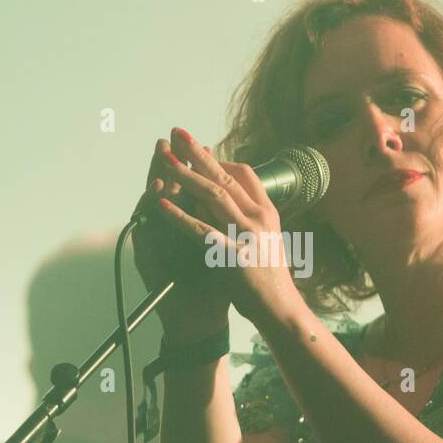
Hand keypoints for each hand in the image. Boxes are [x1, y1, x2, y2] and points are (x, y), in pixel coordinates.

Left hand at [135, 127, 304, 328]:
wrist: (280, 309)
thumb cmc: (269, 277)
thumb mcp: (266, 239)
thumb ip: (248, 217)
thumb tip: (225, 196)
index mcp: (267, 212)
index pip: (244, 173)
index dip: (218, 159)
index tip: (197, 148)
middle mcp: (259, 218)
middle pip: (224, 176)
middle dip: (197, 153)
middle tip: (176, 133)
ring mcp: (247, 236)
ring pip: (212, 196)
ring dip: (186, 176)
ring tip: (165, 160)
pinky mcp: (232, 256)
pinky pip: (201, 231)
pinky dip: (179, 217)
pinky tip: (161, 205)